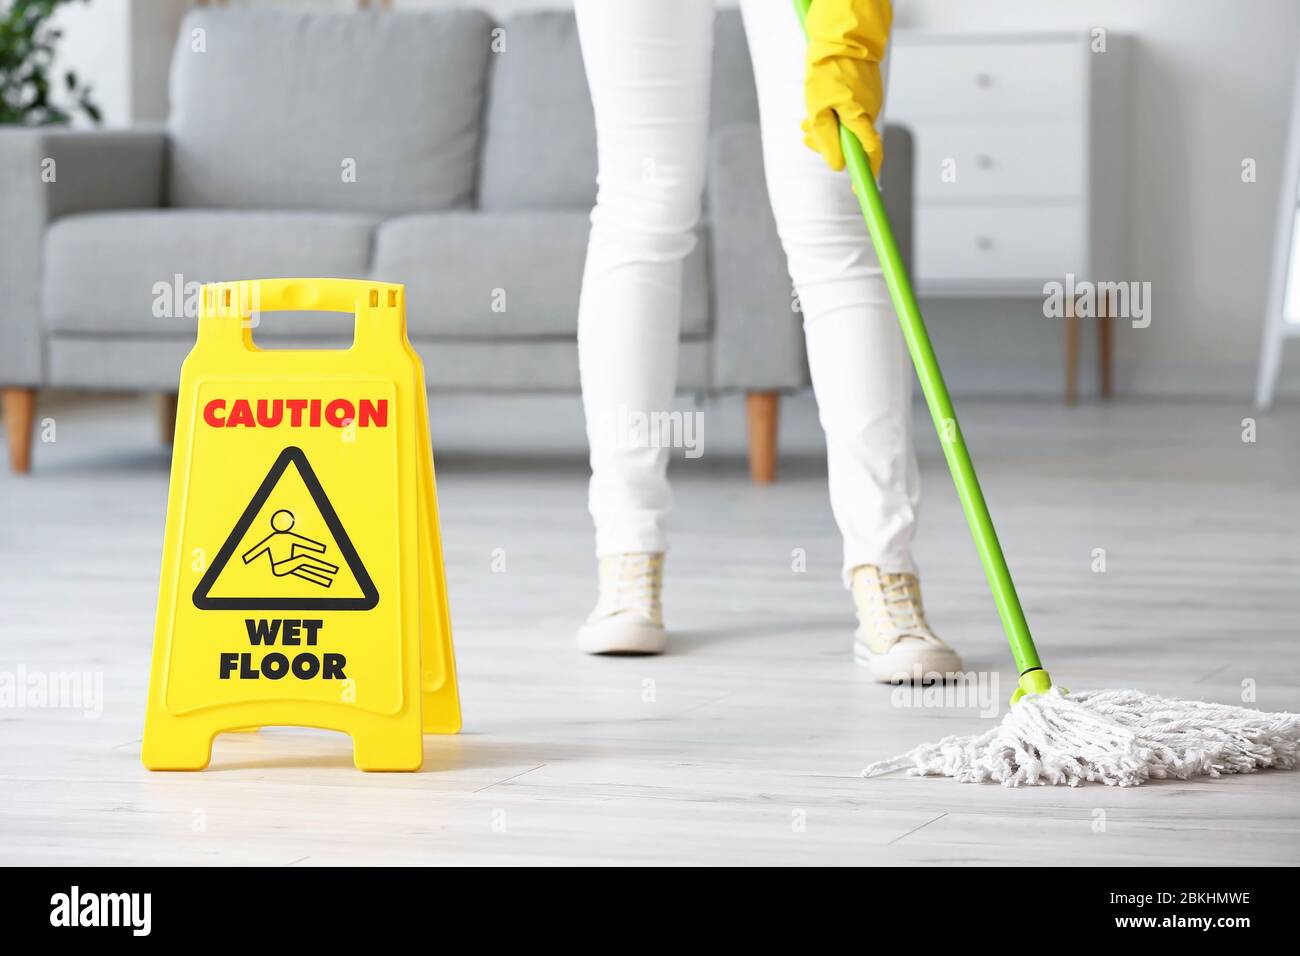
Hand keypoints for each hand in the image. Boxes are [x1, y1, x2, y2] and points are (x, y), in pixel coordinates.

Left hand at [802, 0, 892, 177]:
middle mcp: (868, 114)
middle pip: (852, 144)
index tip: (860, 191)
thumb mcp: (817, 109)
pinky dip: (832, 117)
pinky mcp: (863, 95)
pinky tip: (815, 109)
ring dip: (825, 130)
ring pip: (846, 128)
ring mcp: (867, 104)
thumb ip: (825, 139)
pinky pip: (848, 114)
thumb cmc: (826, 71)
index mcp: (859, 120)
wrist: (840, 38)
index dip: (866, 175)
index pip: (871, 155)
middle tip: (808, 139)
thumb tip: (836, 165)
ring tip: (805, 123)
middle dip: (828, 147)